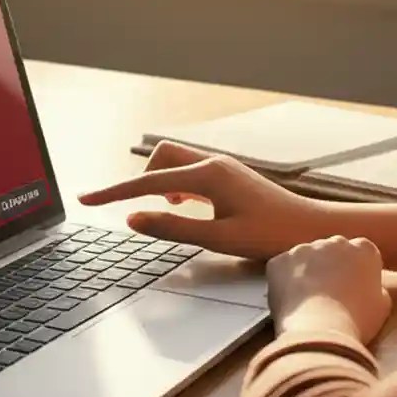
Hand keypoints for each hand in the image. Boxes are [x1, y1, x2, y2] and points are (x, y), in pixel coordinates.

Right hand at [77, 140, 324, 259]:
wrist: (310, 228)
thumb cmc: (270, 235)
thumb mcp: (218, 238)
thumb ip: (173, 227)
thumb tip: (133, 218)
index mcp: (208, 176)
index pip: (147, 182)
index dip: (114, 192)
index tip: (86, 200)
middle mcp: (213, 163)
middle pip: (160, 158)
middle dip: (141, 180)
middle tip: (140, 211)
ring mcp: (222, 167)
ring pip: (175, 162)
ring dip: (161, 183)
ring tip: (169, 212)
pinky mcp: (229, 175)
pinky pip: (190, 170)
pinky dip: (177, 185)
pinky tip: (186, 208)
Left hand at [266, 236, 391, 343]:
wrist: (320, 330)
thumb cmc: (357, 320)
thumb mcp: (382, 305)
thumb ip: (376, 286)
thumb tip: (369, 286)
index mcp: (363, 249)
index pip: (361, 252)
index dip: (356, 271)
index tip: (353, 289)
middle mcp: (334, 241)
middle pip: (332, 250)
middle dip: (331, 267)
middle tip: (329, 295)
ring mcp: (304, 248)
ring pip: (305, 258)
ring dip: (307, 273)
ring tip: (308, 303)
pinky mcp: (279, 261)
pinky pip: (282, 268)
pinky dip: (284, 281)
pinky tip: (290, 303)